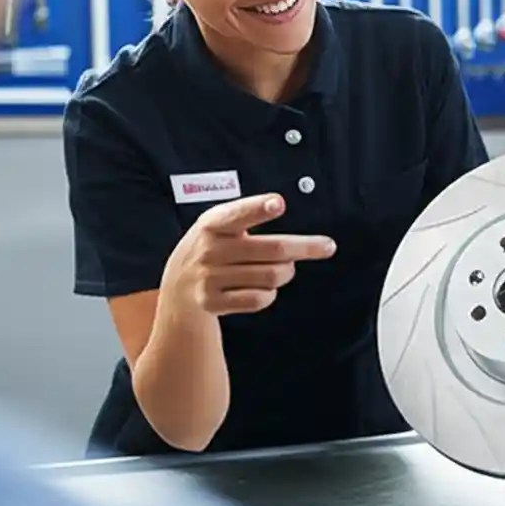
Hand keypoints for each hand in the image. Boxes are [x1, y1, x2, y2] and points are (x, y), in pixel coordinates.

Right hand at [160, 194, 336, 315]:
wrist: (177, 288)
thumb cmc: (212, 248)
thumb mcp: (219, 225)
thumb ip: (248, 217)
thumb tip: (287, 218)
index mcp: (212, 223)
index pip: (238, 213)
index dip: (259, 208)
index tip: (279, 203)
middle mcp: (210, 249)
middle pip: (273, 249)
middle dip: (306, 247)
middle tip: (327, 246)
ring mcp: (209, 277)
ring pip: (272, 275)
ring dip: (287, 272)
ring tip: (284, 269)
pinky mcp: (212, 302)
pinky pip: (260, 298)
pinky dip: (270, 293)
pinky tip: (263, 287)